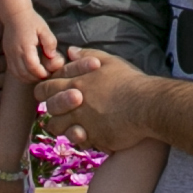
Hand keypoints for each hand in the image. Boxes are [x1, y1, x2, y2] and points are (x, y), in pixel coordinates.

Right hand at [0, 3, 60, 84]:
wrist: (14, 14)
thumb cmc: (31, 21)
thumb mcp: (44, 28)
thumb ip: (50, 42)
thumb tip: (52, 56)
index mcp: (25, 46)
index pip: (32, 66)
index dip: (41, 73)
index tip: (49, 73)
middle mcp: (15, 52)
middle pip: (24, 73)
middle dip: (36, 78)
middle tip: (45, 75)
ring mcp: (9, 55)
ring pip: (17, 74)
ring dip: (28, 78)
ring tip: (38, 75)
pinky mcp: (7, 55)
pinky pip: (13, 70)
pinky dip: (21, 75)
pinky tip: (29, 73)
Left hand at [38, 47, 156, 155]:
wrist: (147, 106)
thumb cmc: (130, 81)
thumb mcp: (109, 61)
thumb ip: (87, 55)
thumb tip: (70, 51)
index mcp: (76, 82)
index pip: (44, 88)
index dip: (45, 91)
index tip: (54, 93)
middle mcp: (74, 103)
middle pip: (49, 109)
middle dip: (53, 109)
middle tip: (66, 109)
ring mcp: (82, 122)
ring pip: (57, 128)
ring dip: (64, 125)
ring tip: (77, 123)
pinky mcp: (92, 138)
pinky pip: (77, 141)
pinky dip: (81, 138)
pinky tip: (91, 132)